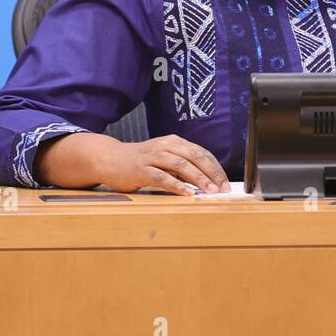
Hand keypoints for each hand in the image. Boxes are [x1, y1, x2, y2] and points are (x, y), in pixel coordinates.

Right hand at [99, 134, 229, 193]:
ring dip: (198, 179)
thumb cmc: (140, 162)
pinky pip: (161, 177)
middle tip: (223, 189)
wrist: (109, 159)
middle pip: (196, 157)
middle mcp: (166, 146)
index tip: (227, 183)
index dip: (216, 168)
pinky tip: (186, 193)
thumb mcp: (164, 159)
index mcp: (175, 142)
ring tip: (210, 192)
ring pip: (181, 165)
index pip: (202, 153)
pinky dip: (175, 185)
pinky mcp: (140, 169)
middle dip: (212, 173)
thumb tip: (207, 182)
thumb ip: (182, 167)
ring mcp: (153, 156)